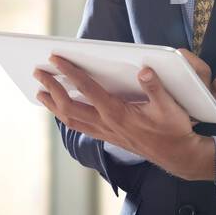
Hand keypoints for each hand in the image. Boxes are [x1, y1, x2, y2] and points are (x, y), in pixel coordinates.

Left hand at [35, 50, 215, 181]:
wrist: (178, 155)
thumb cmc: (174, 129)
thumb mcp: (170, 107)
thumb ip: (156, 88)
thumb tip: (144, 70)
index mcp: (117, 114)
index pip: (88, 90)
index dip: (70, 73)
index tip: (55, 59)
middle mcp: (106, 124)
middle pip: (69, 107)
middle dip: (52, 89)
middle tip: (37, 73)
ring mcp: (105, 133)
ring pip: (71, 120)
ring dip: (54, 105)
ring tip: (40, 92)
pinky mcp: (108, 137)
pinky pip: (80, 126)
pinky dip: (66, 116)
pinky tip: (61, 109)